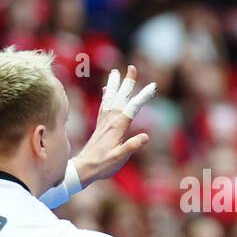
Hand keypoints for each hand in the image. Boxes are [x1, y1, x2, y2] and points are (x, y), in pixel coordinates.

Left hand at [72, 65, 157, 185]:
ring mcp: (104, 123)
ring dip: (115, 85)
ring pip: (110, 99)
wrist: (83, 169)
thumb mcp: (119, 158)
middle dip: (127, 83)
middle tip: (132, 67)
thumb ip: (132, 147)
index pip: (132, 108)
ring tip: (116, 72)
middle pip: (120, 98)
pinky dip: (106, 96)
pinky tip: (106, 90)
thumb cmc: (102, 166)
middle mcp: (110, 121)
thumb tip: (146, 137)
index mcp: (117, 127)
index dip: (143, 96)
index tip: (153, 86)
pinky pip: (103, 106)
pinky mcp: (100, 126)